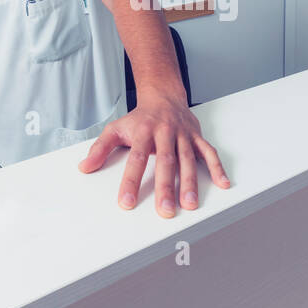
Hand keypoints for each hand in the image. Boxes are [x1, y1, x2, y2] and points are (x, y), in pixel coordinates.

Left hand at [77, 90, 230, 217]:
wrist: (164, 96)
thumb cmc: (140, 118)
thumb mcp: (115, 129)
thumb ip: (100, 149)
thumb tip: (84, 167)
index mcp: (144, 131)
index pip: (136, 159)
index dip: (131, 181)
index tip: (127, 203)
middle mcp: (165, 132)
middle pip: (166, 162)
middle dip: (165, 187)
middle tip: (165, 211)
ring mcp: (184, 135)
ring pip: (188, 159)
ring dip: (190, 182)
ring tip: (190, 204)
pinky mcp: (197, 136)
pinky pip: (209, 152)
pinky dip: (218, 167)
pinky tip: (223, 184)